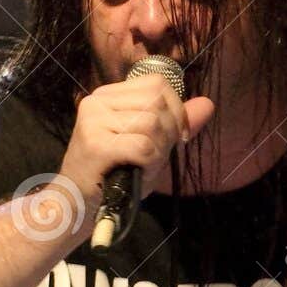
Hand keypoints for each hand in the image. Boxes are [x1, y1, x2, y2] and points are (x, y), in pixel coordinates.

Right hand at [59, 75, 215, 209]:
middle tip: (154, 155)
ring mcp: (93, 121)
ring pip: (151, 123)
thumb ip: (177, 122)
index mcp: (109, 95)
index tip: (173, 136)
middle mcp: (97, 101)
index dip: (176, 108)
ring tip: (142, 165)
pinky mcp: (95, 144)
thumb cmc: (115, 173)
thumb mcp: (150, 143)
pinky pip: (142, 146)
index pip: (157, 83)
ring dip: (157, 151)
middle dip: (169, 131)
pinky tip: (137, 171)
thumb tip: (208, 104)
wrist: (78, 203)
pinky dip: (149, 163)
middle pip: (157, 101)